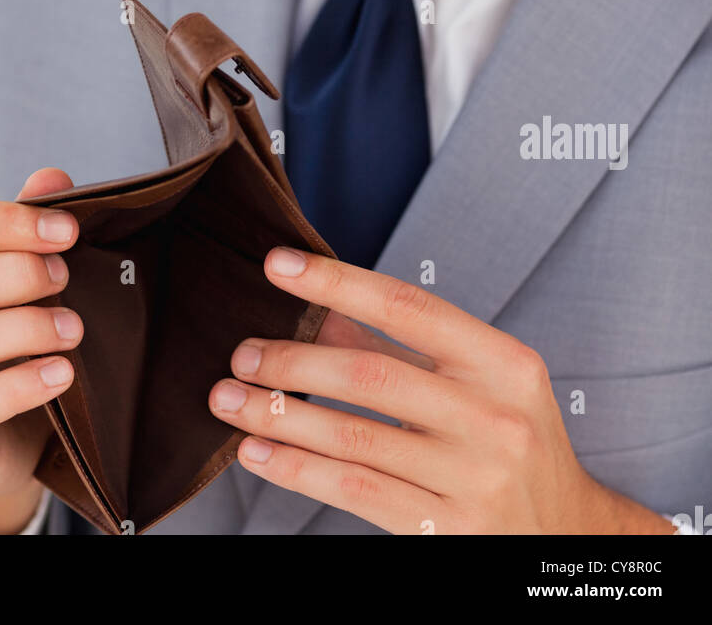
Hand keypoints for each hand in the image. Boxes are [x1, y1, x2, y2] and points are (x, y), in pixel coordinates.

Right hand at [0, 169, 81, 531]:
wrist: (10, 426)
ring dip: (22, 329)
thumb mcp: (18, 272)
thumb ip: (28, 224)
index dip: (1, 222)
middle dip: (13, 274)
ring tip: (74, 328)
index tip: (65, 229)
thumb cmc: (9, 332)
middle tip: (65, 276)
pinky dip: (20, 387)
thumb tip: (52, 179)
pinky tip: (62, 372)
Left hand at [209, 249, 672, 534]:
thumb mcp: (482, 383)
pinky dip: (296, 469)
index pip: (407, 306)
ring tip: (231, 400)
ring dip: (278, 415)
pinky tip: (259, 450)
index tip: (280, 265)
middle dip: (292, 362)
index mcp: (503, 363)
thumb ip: (403, 349)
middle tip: (243, 353)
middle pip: (370, 377)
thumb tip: (321, 311)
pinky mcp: (448, 529)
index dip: (337, 281)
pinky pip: (354, 490)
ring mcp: (473, 477)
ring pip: (351, 437)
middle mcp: (492, 417)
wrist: (570, 535)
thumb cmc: (516, 443)